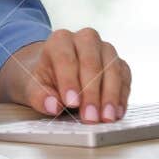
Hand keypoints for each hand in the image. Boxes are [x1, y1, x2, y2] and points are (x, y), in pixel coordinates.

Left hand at [0, 29, 129, 122]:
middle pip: (91, 62)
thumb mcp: (33, 88)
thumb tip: (52, 105)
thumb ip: (39, 96)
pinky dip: (122, 96)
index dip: (69, 81)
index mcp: (60, 40)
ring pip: (112, 68)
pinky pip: (124, 77)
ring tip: (106, 118)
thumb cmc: (45, 80)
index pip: (65, 58)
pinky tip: (117, 112)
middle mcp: (85, 39)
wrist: (56, 73)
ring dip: (110, 96)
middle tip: (90, 117)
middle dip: (91, 93)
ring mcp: (105, 49)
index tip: (71, 103)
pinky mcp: (119, 63)